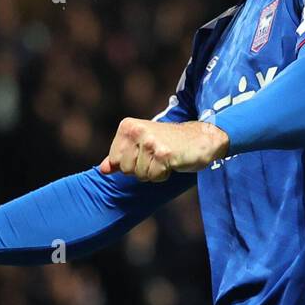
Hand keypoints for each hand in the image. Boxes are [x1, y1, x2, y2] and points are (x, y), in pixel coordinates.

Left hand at [99, 118, 228, 180]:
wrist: (201, 138)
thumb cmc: (169, 142)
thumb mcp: (140, 145)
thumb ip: (120, 156)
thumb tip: (103, 170)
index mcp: (127, 126)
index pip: (114, 160)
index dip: (130, 162)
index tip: (146, 152)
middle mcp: (136, 130)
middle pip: (125, 169)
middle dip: (141, 169)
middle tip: (157, 155)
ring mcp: (149, 142)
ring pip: (139, 175)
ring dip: (154, 172)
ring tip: (165, 158)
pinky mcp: (163, 154)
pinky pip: (154, 177)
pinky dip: (164, 175)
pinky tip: (172, 162)